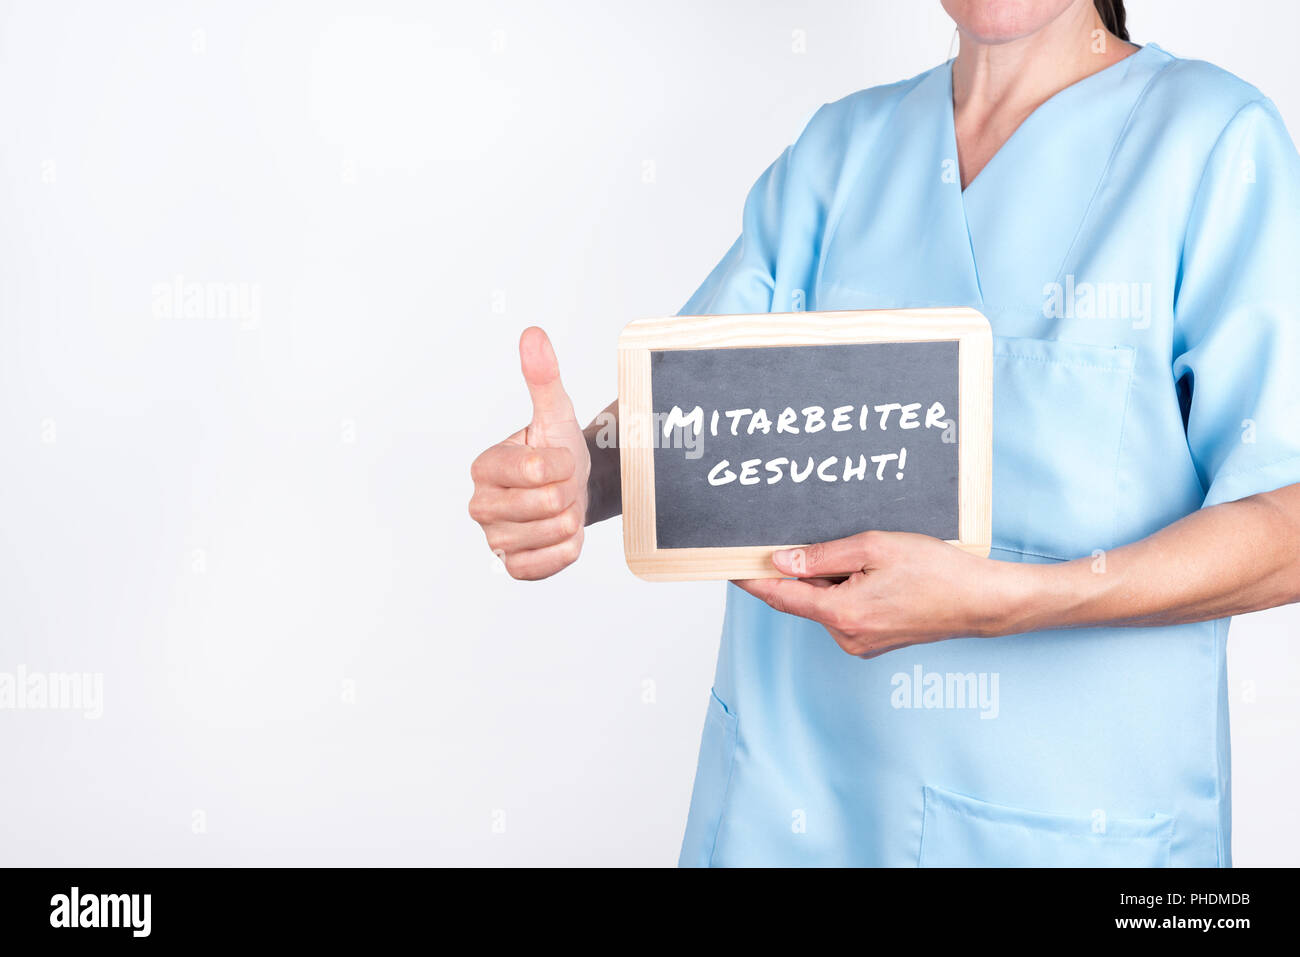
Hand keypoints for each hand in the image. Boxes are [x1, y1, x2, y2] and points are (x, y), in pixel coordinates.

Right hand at [469, 327, 590, 579]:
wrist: (573, 489)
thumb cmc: (557, 450)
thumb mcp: (555, 413)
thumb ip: (542, 377)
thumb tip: (533, 335)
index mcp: (484, 466)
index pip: (537, 469)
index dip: (562, 464)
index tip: (557, 459)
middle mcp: (480, 504)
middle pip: (547, 504)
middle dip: (568, 492)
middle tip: (560, 485)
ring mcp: (494, 538)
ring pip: (553, 532)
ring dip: (570, 519)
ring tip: (560, 506)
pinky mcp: (513, 566)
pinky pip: (548, 563)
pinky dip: (565, 550)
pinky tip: (560, 533)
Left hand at [735, 531, 1022, 658]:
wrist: (981, 602)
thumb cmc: (936, 571)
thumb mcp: (873, 548)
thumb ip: (822, 555)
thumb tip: (781, 561)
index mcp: (842, 613)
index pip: (779, 596)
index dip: (751, 579)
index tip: (729, 564)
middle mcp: (846, 636)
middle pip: (804, 597)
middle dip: (806, 570)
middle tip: (829, 542)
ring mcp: (860, 643)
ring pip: (826, 603)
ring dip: (832, 579)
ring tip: (870, 559)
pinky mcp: (873, 642)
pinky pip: (845, 611)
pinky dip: (848, 591)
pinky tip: (876, 574)